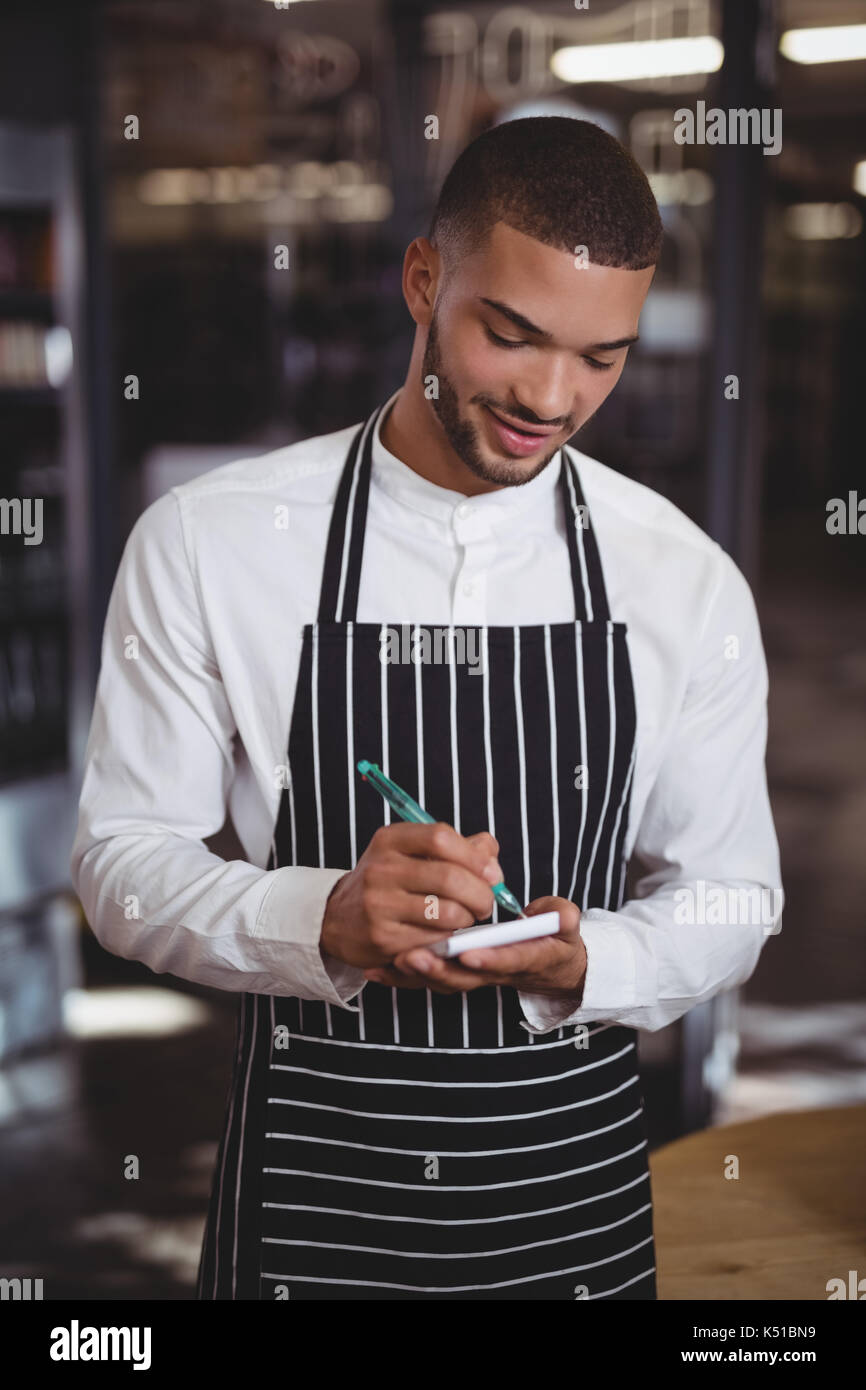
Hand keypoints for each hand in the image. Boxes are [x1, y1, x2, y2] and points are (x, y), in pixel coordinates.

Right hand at [320, 823, 502, 969]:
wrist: (338, 918)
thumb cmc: (388, 882)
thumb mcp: (412, 854)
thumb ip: (457, 849)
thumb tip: (491, 858)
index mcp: (390, 840)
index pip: (440, 837)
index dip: (474, 856)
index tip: (492, 873)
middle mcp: (381, 868)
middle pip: (449, 877)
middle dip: (481, 894)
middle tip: (486, 903)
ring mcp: (379, 904)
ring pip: (446, 912)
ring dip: (467, 918)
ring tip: (465, 917)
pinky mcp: (382, 938)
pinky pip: (434, 939)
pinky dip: (449, 938)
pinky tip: (444, 933)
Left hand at [363, 895, 585, 998]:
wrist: (547, 964)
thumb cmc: (554, 935)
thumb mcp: (566, 924)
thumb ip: (563, 917)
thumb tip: (562, 916)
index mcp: (527, 958)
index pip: (510, 960)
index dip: (490, 958)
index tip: (470, 951)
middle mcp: (497, 973)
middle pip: (467, 977)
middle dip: (441, 968)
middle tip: (416, 957)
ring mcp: (474, 975)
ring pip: (444, 980)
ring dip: (419, 973)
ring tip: (396, 959)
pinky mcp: (456, 973)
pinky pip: (427, 979)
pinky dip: (401, 977)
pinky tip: (377, 968)